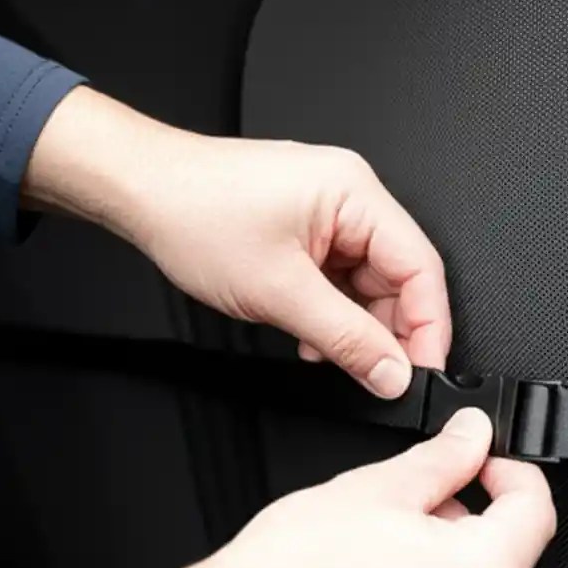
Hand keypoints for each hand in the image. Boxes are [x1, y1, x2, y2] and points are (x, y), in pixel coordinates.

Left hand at [24, 87, 451, 396]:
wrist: (139, 191)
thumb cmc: (193, 213)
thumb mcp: (279, 292)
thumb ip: (344, 338)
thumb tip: (391, 372)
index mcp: (356, 193)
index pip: (422, 268)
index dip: (428, 327)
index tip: (420, 372)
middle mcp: (349, 195)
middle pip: (398, 277)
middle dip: (387, 331)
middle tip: (377, 376)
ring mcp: (326, 210)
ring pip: (367, 282)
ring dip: (354, 326)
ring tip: (330, 356)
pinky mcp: (305, 225)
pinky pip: (339, 276)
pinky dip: (331, 312)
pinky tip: (311, 336)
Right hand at [133, 408, 556, 567]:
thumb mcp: (379, 487)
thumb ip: (444, 457)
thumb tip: (472, 436)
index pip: (537, 507)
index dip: (509, 467)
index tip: (483, 453)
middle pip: (511, 547)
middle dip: (474, 506)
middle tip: (423, 486)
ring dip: (451, 545)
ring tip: (387, 531)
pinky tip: (383, 566)